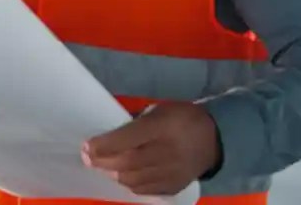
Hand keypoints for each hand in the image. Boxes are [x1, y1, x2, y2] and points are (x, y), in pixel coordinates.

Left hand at [82, 102, 221, 196]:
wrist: (213, 140)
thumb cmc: (181, 119)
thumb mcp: (160, 110)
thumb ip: (136, 123)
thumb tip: (108, 138)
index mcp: (164, 126)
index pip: (129, 138)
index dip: (105, 144)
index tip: (87, 147)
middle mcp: (168, 152)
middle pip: (128, 162)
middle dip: (103, 161)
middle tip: (89, 158)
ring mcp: (172, 173)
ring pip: (133, 180)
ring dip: (115, 173)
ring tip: (107, 166)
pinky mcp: (174, 187)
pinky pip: (144, 190)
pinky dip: (131, 183)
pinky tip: (126, 175)